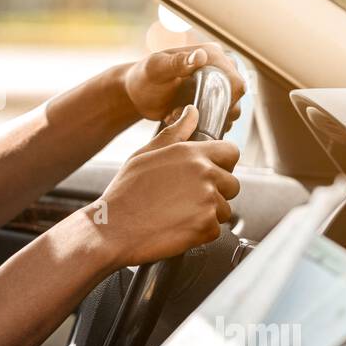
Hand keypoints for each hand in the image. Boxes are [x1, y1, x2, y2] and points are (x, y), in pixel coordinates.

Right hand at [90, 105, 240, 266]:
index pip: (231, 152)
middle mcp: (204, 174)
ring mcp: (208, 201)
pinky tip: (177, 227)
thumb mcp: (144, 154)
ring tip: (178, 214)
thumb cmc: (125, 192)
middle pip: (232, 184)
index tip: (212, 172)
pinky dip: (200, 233)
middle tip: (188, 199)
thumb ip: (174, 133)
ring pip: (224, 209)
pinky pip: (215, 230)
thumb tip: (192, 112)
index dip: (223, 163)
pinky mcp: (207, 227)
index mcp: (191, 153)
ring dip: (208, 214)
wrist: (113, 228)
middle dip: (217, 192)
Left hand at [122, 42, 245, 131]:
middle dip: (211, 112)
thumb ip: (176, 62)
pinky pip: (218, 119)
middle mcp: (218, 69)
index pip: (235, 81)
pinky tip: (183, 120)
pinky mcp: (210, 102)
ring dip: (206, 119)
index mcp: (212, 55)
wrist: (136, 94)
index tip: (200, 108)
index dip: (224, 100)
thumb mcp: (157, 69)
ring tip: (180, 115)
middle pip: (235, 99)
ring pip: (228, 112)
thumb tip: (201, 55)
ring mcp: (216, 87)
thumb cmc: (143, 77)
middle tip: (183, 113)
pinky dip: (203, 124)